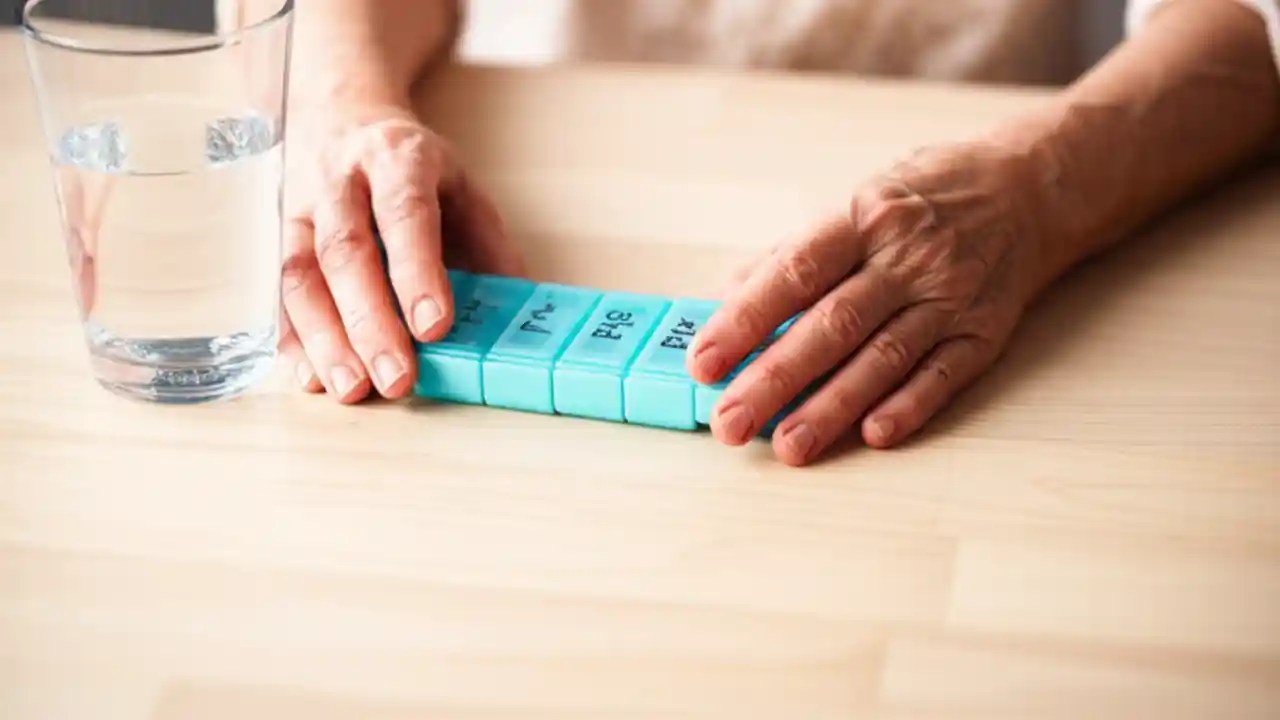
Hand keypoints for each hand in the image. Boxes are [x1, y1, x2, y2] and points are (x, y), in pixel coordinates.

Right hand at [280, 102, 523, 402]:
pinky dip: (293, 340)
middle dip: (371, 322)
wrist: (339, 116)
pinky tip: (313, 378)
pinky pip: (277, 293)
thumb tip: (519, 315)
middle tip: (397, 378)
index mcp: (399, 160)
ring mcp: (300, 208)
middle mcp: (341, 180)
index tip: (434, 328)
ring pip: (300, 275)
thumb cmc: (410, 169)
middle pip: (346, 251)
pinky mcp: (276, 239)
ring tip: (353, 389)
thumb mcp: (462, 190)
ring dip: (325, 340)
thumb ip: (491, 249)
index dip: (417, 272)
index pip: (405, 214)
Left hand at [688, 141, 1060, 464]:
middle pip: (833, 324)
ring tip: (789, 446)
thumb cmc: (921, 202)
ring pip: (883, 358)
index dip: (745, 320)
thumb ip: (791, 256)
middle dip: (775, 378)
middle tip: (731, 423)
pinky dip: (910, 406)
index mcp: (860, 219)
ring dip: (833, 407)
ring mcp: (948, 296)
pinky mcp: (983, 331)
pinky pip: (943, 375)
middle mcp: (905, 258)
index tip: (703, 362)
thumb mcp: (854, 206)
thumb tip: (727, 298)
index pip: (793, 273)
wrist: (1028, 190)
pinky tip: (873, 435)